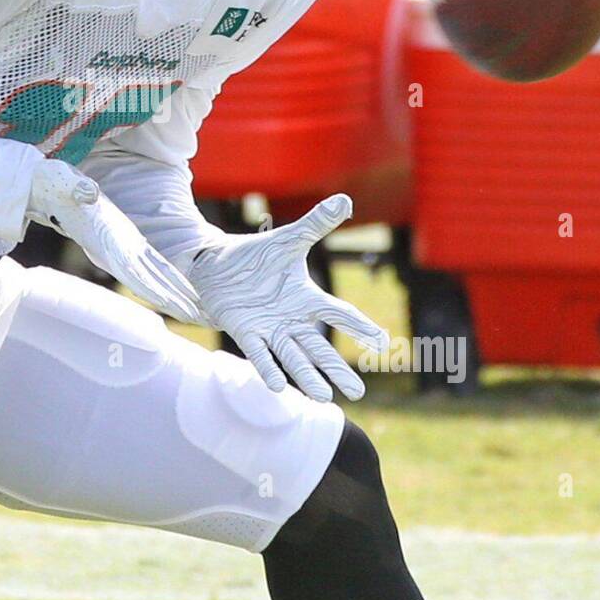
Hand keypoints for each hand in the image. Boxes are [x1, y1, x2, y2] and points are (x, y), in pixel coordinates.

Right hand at [27, 159, 202, 323]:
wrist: (40, 187)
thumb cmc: (50, 184)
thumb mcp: (61, 182)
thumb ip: (75, 189)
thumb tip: (89, 193)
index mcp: (103, 240)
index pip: (132, 270)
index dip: (154, 287)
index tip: (174, 302)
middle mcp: (112, 250)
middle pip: (147, 280)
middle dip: (172, 297)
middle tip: (200, 314)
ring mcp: (119, 247)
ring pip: (151, 274)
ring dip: (173, 291)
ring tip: (197, 307)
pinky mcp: (125, 239)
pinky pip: (149, 261)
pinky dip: (166, 275)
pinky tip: (181, 286)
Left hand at [186, 194, 387, 402]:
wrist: (216, 263)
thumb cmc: (255, 256)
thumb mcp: (290, 239)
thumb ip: (317, 224)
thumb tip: (345, 201)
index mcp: (305, 298)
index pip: (339, 314)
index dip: (361, 327)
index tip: (383, 344)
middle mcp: (290, 319)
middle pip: (319, 349)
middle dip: (337, 370)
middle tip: (358, 393)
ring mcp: (267, 328)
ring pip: (293, 358)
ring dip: (308, 377)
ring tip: (325, 398)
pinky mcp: (244, 331)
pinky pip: (259, 353)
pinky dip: (268, 368)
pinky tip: (278, 387)